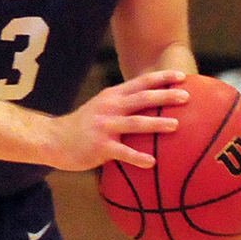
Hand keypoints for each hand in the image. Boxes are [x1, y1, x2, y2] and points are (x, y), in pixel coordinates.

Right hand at [46, 69, 187, 170]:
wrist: (54, 140)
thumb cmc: (84, 126)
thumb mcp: (103, 108)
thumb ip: (123, 105)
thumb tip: (152, 107)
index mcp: (113, 96)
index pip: (141, 82)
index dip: (162, 78)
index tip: (182, 76)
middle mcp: (110, 107)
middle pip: (142, 98)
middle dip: (165, 96)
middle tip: (186, 96)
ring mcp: (105, 126)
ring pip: (135, 123)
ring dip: (157, 124)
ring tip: (176, 125)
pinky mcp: (100, 146)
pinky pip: (122, 152)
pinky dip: (138, 157)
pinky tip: (152, 162)